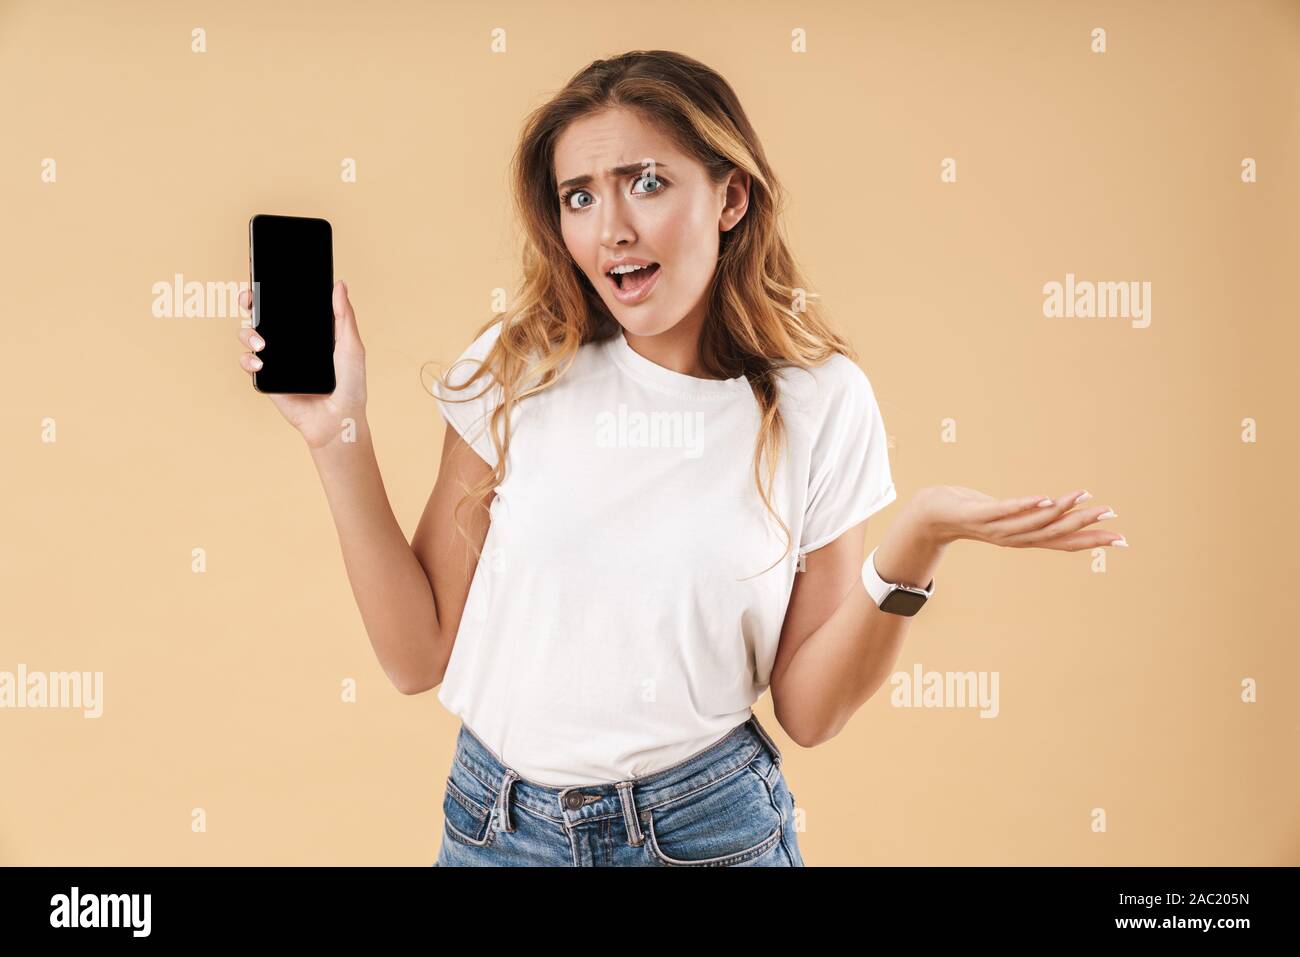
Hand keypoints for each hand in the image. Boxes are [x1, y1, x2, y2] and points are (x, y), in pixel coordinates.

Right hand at [236, 280, 368, 449]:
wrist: (338, 420)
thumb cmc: (350, 386)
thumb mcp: (351, 347)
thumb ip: (344, 316)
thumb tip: (339, 285)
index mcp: (308, 331)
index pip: (286, 305)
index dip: (272, 289)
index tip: (264, 275)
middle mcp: (289, 342)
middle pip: (261, 314)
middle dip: (250, 302)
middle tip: (250, 299)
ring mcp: (276, 359)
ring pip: (248, 335)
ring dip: (248, 332)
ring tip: (263, 344)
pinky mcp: (267, 378)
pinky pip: (248, 362)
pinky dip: (248, 359)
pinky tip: (260, 361)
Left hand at [915, 485, 1126, 551]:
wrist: (931, 515)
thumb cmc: (972, 512)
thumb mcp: (1007, 514)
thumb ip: (1030, 514)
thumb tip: (1056, 507)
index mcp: (1022, 538)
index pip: (1063, 542)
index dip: (1091, 541)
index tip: (1120, 539)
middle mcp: (1012, 538)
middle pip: (1054, 533)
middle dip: (1084, 525)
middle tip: (1110, 514)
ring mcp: (995, 528)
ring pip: (1033, 522)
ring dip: (1060, 509)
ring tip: (1082, 496)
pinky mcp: (978, 515)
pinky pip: (1005, 511)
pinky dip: (1024, 506)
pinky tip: (1042, 498)